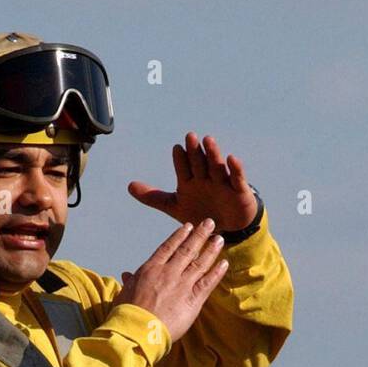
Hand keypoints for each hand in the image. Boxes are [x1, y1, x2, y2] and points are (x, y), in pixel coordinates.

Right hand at [113, 219, 228, 342]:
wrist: (139, 329)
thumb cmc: (128, 314)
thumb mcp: (125, 293)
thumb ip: (129, 281)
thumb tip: (126, 275)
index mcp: (151, 269)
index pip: (168, 247)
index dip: (179, 236)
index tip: (188, 226)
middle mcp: (168, 272)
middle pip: (187, 250)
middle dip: (199, 235)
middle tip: (209, 223)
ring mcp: (182, 285)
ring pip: (200, 263)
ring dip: (211, 249)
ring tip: (219, 238)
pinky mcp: (193, 300)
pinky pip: (208, 282)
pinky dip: (217, 272)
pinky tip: (224, 263)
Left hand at [128, 133, 258, 232]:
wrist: (225, 229)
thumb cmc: (199, 213)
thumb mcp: (174, 207)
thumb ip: (153, 197)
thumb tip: (129, 186)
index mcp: (190, 181)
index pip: (183, 167)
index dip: (181, 159)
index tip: (176, 149)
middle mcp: (205, 178)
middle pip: (199, 162)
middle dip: (194, 151)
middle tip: (189, 137)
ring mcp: (222, 183)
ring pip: (216, 166)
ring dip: (212, 154)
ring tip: (208, 140)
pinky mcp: (238, 191)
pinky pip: (237, 179)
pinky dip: (235, 169)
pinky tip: (232, 159)